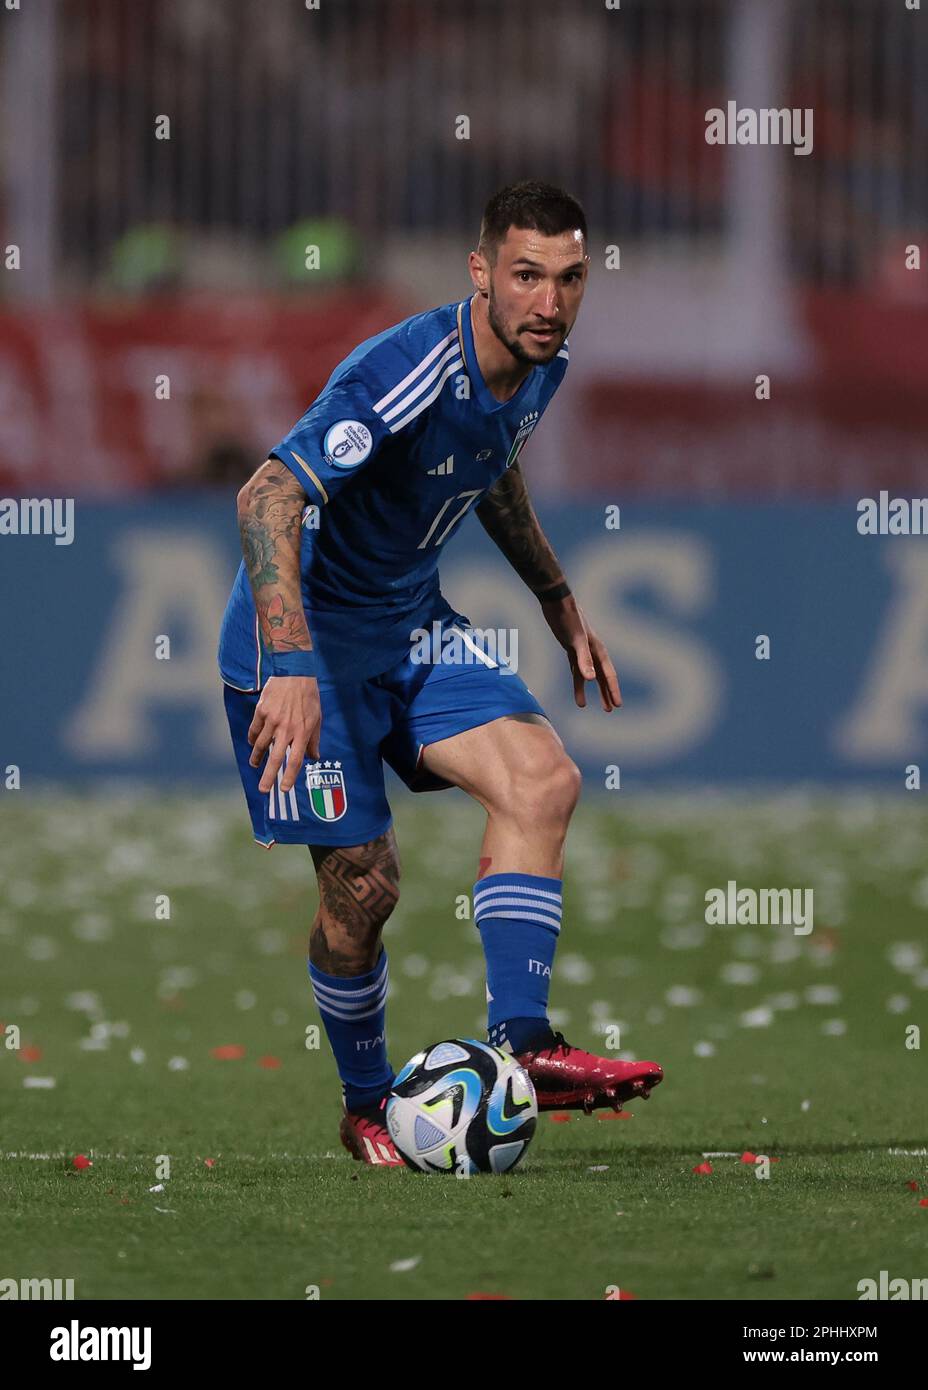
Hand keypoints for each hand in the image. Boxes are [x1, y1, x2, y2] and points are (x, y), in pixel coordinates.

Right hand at [247, 675, 321, 792]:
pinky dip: (252, 739)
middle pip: (276, 758)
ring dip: (257, 757)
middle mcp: (287, 728)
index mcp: (303, 731)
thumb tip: (314, 757)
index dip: (289, 776)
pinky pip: (254, 730)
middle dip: (268, 776)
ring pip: (261, 745)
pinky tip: (252, 744)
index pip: (296, 760)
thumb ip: (314, 739)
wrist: (294, 673)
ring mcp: (272, 720)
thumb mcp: (317, 718)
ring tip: (255, 765)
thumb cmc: (309, 697)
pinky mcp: (261, 711)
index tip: (284, 789)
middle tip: (263, 790)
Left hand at [541, 595, 621, 711]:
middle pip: (602, 677)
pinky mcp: (571, 649)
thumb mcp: (576, 640)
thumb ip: (584, 659)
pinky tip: (577, 688)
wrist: (557, 603)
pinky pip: (576, 669)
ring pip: (588, 675)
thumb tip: (591, 679)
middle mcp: (593, 652)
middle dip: (606, 693)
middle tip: (610, 709)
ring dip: (587, 689)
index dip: (613, 691)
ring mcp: (582, 651)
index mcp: (598, 651)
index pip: (609, 676)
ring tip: (582, 706)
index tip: (617, 706)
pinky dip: (577, 680)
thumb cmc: (569, 620)